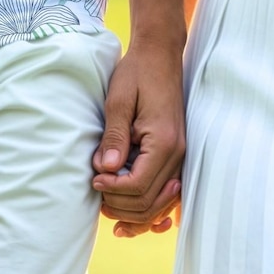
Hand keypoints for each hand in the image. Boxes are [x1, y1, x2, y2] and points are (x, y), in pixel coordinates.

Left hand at [92, 40, 184, 235]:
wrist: (160, 55)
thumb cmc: (137, 73)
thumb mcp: (119, 100)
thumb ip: (114, 136)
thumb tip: (105, 170)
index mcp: (165, 141)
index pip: (139, 185)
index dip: (113, 190)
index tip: (93, 179)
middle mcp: (178, 154)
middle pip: (150, 201)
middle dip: (120, 205)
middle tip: (96, 194)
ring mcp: (180, 156)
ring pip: (160, 203)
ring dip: (134, 213)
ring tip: (108, 210)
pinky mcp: (176, 155)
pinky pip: (167, 192)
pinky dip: (151, 208)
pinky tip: (133, 218)